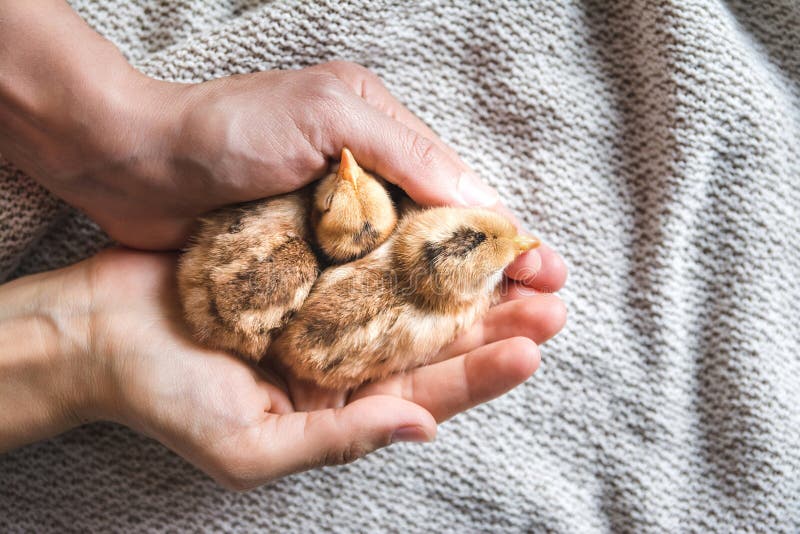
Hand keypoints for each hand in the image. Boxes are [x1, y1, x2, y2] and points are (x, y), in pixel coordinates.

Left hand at [0, 2, 565, 289]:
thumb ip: (408, 153)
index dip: (504, 238)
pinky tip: (428, 350)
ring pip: (409, 280)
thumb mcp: (329, 114)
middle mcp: (366, 195)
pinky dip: (394, 323)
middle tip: (548, 315)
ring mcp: (335, 238)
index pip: (461, 199)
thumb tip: (482, 200)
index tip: (548, 274)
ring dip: (457, 310)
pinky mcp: (303, 272)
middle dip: (497, 280)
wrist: (132, 162)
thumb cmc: (227, 130)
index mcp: (383, 149)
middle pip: (445, 246)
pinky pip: (360, 303)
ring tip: (508, 341)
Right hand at [74, 248, 565, 488]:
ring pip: (411, 295)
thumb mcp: (252, 446)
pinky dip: (405, 241)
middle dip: (493, 321)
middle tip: (550, 299)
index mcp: (337, 405)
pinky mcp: (304, 263)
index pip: (424, 394)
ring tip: (519, 262)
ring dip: (463, 278)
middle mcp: (342, 357)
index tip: (531, 348)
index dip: (479, 374)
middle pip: (432, 341)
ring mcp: (325, 306)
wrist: (97, 332)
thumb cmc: (164, 401)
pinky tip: (445, 226)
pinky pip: (366, 253)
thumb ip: (341, 438)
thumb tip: (421, 431)